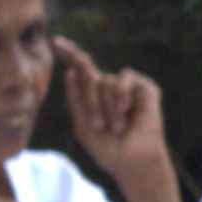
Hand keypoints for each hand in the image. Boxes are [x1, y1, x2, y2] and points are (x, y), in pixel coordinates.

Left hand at [50, 39, 171, 185]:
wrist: (132, 160)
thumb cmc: (107, 147)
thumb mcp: (81, 124)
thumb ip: (75, 99)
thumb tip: (71, 72)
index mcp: (91, 93)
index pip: (79, 68)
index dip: (69, 53)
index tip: (55, 41)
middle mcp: (108, 85)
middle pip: (88, 74)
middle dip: (91, 102)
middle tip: (100, 126)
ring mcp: (127, 86)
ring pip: (105, 80)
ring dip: (107, 107)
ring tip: (117, 126)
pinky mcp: (145, 88)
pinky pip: (125, 78)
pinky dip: (121, 94)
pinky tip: (125, 110)